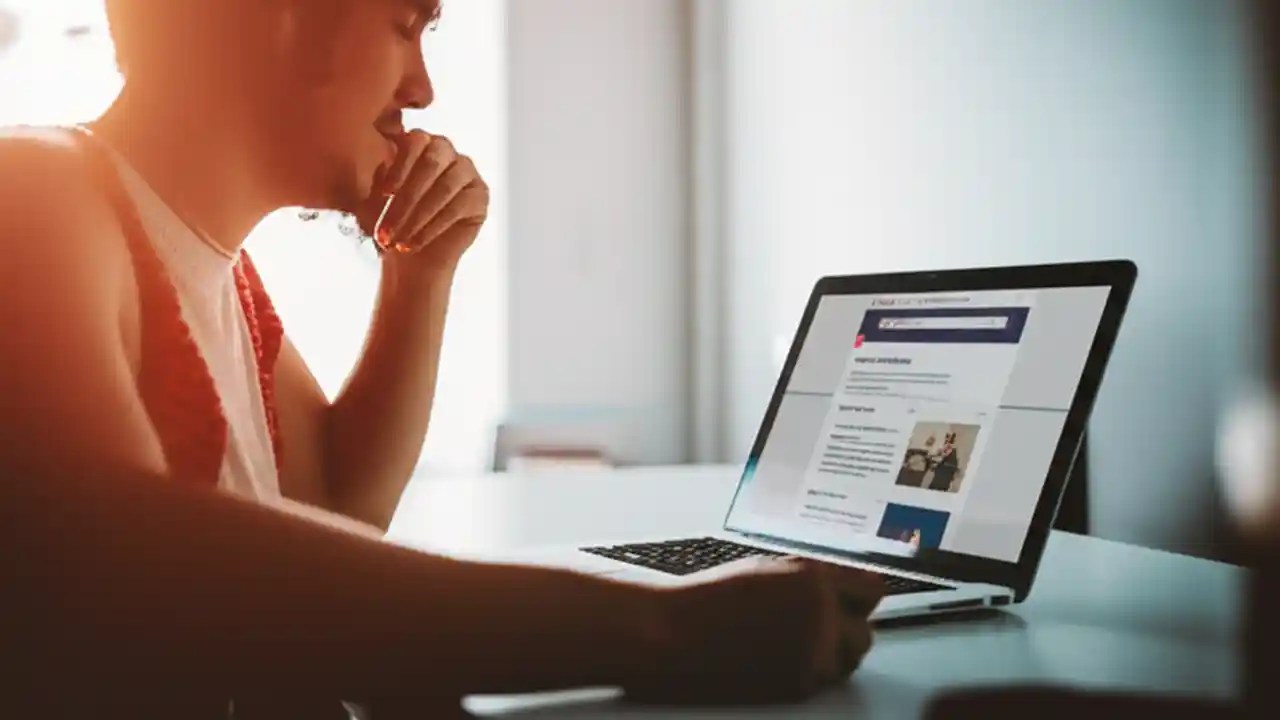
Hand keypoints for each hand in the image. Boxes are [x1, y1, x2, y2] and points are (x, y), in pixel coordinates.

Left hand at [359, 130, 488, 270]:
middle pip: (431, 163)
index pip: (414, 143)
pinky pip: (458, 207)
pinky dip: (432, 228)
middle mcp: (446, 151)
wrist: (410, 260)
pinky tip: (414, 243)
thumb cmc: (390, 224)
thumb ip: (379, 176)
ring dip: (417, 217)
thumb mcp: (375, 199)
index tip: (384, 194)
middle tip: (386, 228)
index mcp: (419, 143)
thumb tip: (383, 165)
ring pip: (445, 187)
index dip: (399, 167)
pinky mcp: (480, 196)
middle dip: (406, 198)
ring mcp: (467, 172)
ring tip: (398, 241)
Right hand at [627, 556, 883, 704]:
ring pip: (849, 660)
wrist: (668, 636)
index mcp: (811, 579)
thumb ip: (808, 578)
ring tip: (801, 642)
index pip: (871, 589)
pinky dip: (812, 671)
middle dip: (848, 626)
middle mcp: (819, 617)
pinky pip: (824, 680)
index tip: (853, 597)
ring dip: (835, 652)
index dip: (858, 594)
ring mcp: (810, 656)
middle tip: (825, 622)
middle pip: (865, 631)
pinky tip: (783, 657)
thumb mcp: (764, 570)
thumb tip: (840, 588)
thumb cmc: (705, 600)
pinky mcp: (797, 687)